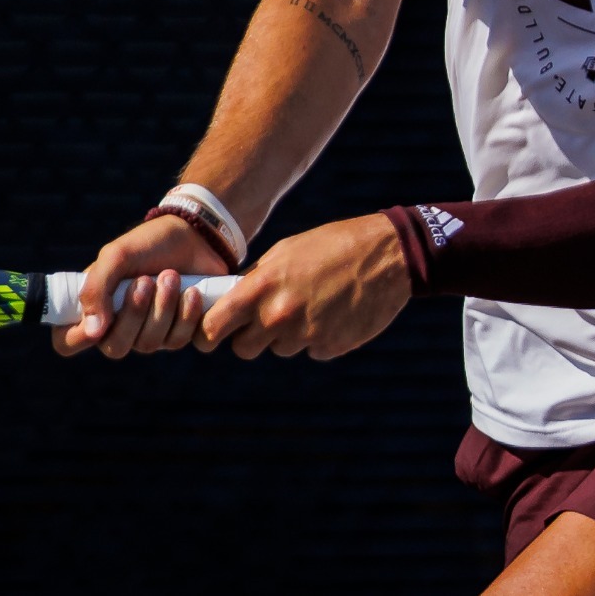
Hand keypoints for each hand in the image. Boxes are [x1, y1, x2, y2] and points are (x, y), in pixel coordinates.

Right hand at [51, 214, 228, 359]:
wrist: (195, 234)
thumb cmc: (148, 244)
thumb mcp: (117, 255)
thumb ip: (97, 287)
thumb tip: (93, 330)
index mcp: (96, 308)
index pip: (68, 341)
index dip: (75, 339)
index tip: (95, 322)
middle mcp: (121, 327)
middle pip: (116, 347)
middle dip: (134, 313)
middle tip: (147, 280)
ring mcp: (154, 333)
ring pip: (154, 343)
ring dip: (165, 307)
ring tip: (172, 275)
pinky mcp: (186, 332)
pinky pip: (188, 341)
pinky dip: (191, 315)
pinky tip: (194, 292)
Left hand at [195, 213, 410, 359]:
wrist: (386, 256)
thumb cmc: (331, 246)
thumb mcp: (285, 253)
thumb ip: (256, 281)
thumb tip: (231, 302)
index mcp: (262, 287)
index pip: (213, 327)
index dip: (208, 333)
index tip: (211, 333)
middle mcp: (279, 315)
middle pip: (244, 348)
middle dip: (251, 336)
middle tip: (267, 316)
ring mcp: (305, 335)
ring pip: (280, 348)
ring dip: (289, 334)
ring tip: (312, 302)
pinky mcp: (330, 347)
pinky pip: (311, 350)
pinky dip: (317, 336)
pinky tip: (333, 311)